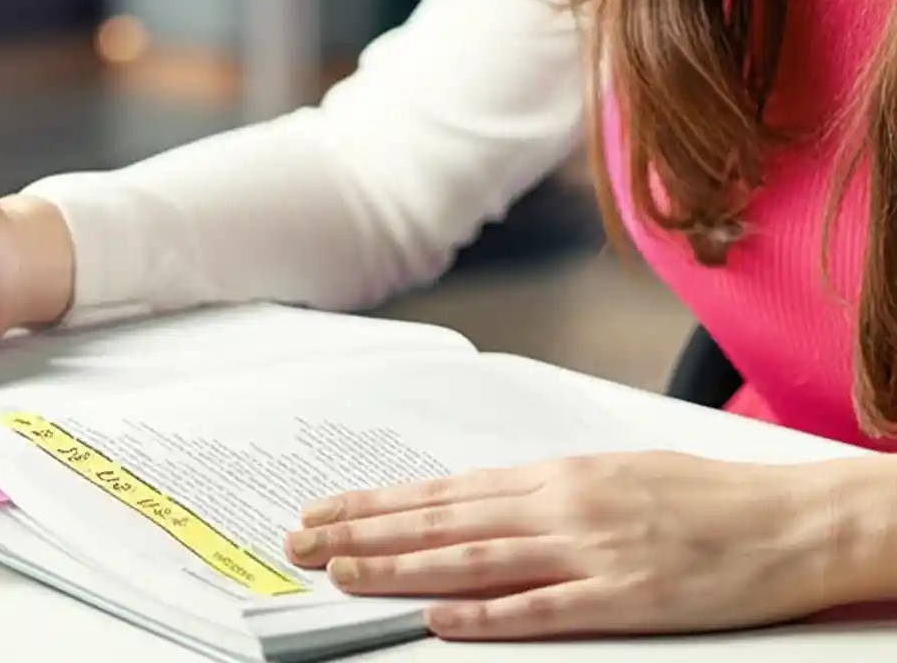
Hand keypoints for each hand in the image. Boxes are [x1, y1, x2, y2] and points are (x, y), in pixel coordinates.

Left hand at [285, 451, 848, 640]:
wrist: (794, 518)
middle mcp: (562, 506)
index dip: (378, 503)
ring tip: (341, 573)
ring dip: (399, 568)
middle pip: (442, 522)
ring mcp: (593, 551)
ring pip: (474, 561)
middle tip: (302, 541)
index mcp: (558, 475)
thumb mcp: (612, 476)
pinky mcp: (628, 598)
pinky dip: (486, 617)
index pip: (445, 491)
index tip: (327, 509)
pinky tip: (439, 620)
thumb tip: (478, 508)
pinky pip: (544, 610)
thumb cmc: (705, 498)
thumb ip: (543, 493)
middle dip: (363, 532)